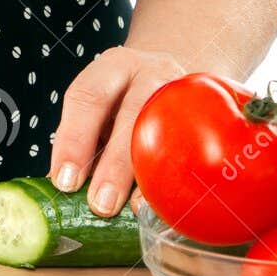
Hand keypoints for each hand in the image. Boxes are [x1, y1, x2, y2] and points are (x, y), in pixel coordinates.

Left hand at [48, 46, 185, 215]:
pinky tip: (166, 203)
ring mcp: (185, 92)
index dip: (74, 139)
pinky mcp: (211, 114)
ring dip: (149, 175)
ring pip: (169, 132)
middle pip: (132, 113)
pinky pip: (196, 149)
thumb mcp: (105, 106)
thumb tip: (66, 189)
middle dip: (113, 164)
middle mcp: (151, 71)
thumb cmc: (132, 100)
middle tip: (100, 203)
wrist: (179, 82)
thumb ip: (87, 140)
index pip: (88, 96)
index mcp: (113, 66)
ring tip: (134, 209)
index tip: (65, 180)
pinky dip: (178, 180)